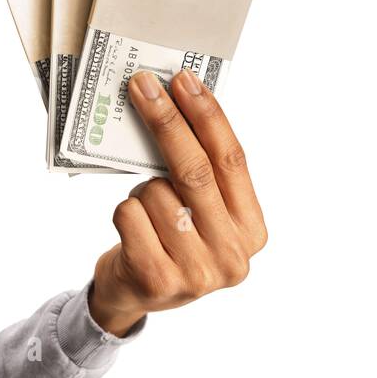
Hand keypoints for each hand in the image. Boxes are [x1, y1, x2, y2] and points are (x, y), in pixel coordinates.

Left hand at [89, 68, 267, 336]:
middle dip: (166, 121)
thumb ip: (203, 176)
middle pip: (195, 170)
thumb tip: (178, 104)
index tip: (183, 80)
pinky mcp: (156, 279)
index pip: (232, 159)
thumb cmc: (169, 241)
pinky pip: (129, 215)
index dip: (207, 116)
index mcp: (252, 230)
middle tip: (142, 86)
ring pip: (156, 193)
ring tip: (145, 210)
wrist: (134, 296)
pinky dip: (124, 211)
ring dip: (141, 188)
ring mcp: (196, 272)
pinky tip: (131, 228)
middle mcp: (232, 255)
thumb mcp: (201, 213)